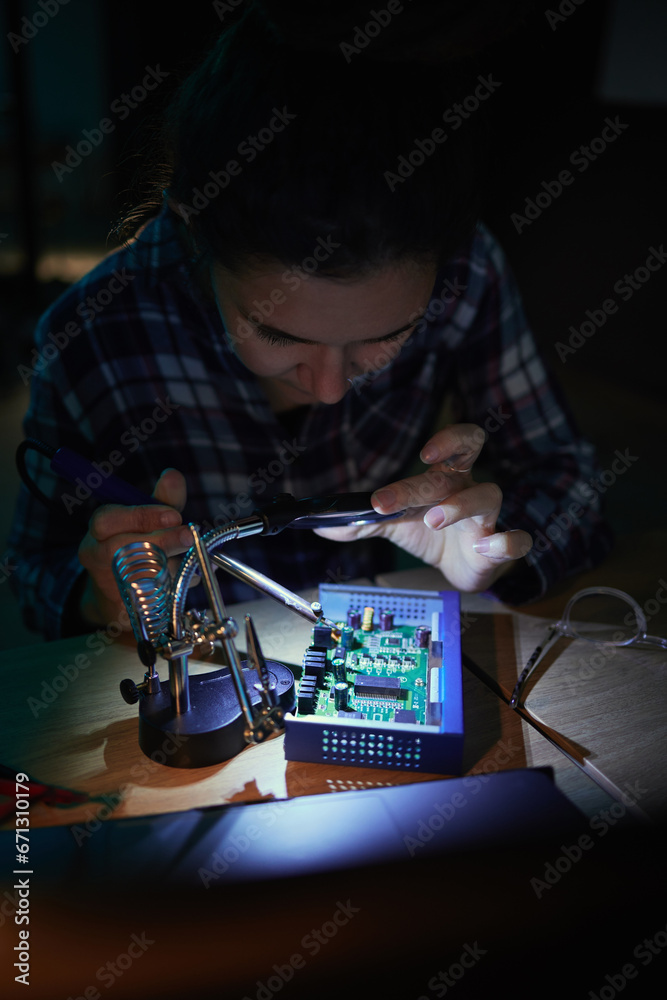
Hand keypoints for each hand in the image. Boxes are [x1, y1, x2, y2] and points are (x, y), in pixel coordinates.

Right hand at [77, 468, 192, 627]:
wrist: (121, 593)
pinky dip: (174, 587)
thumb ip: (163, 499)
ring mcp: (107, 583)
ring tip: (192, 558)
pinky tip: (189, 578)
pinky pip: (149, 599)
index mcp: (100, 529)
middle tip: (189, 536)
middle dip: (161, 540)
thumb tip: (173, 475)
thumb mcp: (151, 519)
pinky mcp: (121, 609)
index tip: (173, 515)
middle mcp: (97, 555)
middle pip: (121, 547)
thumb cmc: (138, 545)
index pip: (107, 519)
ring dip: (170, 565)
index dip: (141, 516)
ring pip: (136, 574)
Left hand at [314, 424, 531, 592]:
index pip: (456, 444)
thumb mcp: (398, 523)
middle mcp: (470, 490)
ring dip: (461, 505)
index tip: (422, 453)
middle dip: (441, 463)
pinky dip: (505, 543)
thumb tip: (322, 527)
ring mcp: (488, 518)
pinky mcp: (499, 549)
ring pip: (489, 496)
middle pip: (467, 460)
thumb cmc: (433, 534)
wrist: (463, 567)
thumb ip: (364, 522)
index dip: (446, 440)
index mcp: (448, 478)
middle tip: (413, 476)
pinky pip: (516, 540)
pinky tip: (487, 548)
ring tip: (434, 519)